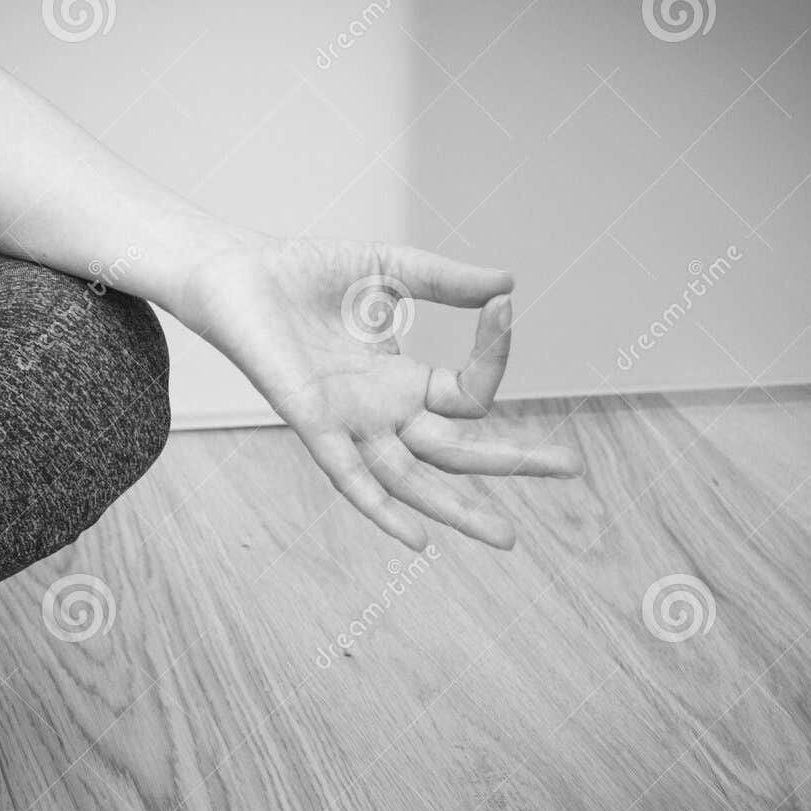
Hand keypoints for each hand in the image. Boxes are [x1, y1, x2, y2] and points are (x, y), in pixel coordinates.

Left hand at [179, 235, 584, 550]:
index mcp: (402, 382)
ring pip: (415, 479)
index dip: (495, 354)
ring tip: (508, 537)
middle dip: (515, 463)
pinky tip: (417, 539)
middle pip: (459, 451)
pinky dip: (382, 510)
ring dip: (460, 509)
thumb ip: (447, 283)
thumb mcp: (392, 272)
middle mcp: (381, 412)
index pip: (471, 393)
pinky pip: (351, 479)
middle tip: (572, 467)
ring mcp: (350, 424)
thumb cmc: (304, 274)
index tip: (504, 307)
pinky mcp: (313, 424)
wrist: (238, 272)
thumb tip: (509, 286)